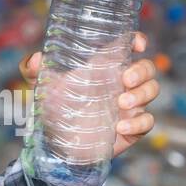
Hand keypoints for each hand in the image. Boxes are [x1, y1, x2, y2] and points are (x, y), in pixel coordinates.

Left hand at [19, 31, 158, 157]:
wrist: (58, 144)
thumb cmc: (55, 108)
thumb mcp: (42, 88)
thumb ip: (33, 71)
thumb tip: (35, 60)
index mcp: (105, 68)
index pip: (129, 47)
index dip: (138, 40)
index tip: (139, 44)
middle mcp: (121, 84)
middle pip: (147, 68)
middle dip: (142, 70)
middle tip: (125, 79)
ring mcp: (129, 106)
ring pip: (152, 91)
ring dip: (141, 94)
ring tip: (121, 102)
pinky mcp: (132, 128)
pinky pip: (148, 122)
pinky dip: (139, 123)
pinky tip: (120, 126)